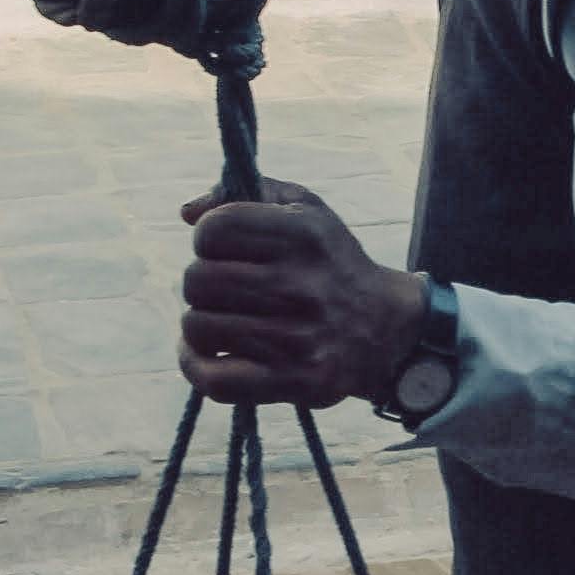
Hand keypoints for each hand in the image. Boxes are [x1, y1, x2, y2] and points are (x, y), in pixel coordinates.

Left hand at [177, 184, 425, 410]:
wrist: (386, 330)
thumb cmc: (331, 264)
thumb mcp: (305, 210)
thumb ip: (244, 194)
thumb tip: (187, 212)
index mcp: (304, 235)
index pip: (212, 230)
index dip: (207, 239)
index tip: (225, 250)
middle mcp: (301, 284)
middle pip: (197, 280)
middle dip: (202, 283)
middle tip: (225, 291)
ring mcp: (296, 338)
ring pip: (197, 327)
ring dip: (200, 324)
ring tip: (223, 320)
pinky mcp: (292, 381)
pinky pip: (213, 378)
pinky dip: (194, 366)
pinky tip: (203, 354)